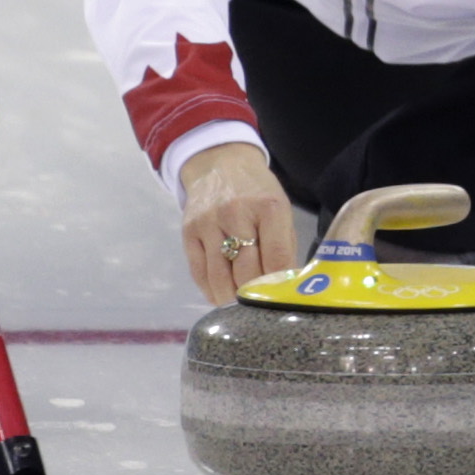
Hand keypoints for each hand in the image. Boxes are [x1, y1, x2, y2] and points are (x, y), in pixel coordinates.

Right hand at [179, 143, 297, 303]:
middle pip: (247, 273)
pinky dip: (211, 290)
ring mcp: (209, 223)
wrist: (219, 163)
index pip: (276, 259)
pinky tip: (220, 295)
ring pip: (220, 278)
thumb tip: (286, 288)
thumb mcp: (280, 209)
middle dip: (255, 298)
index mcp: (268, 208)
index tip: (280, 302)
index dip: (278, 287)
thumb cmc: (257, 191)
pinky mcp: (189, 232)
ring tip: (240, 309)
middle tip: (261, 311)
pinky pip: (199, 273)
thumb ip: (284, 246)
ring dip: (231, 301)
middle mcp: (236, 214)